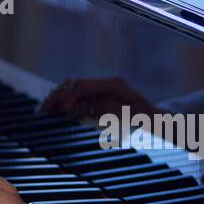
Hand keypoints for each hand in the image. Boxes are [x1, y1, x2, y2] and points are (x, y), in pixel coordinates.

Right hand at [40, 76, 157, 119]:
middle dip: (57, 96)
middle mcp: (104, 84)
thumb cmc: (150, 120)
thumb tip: (91, 107)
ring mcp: (100, 90)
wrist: (160, 120)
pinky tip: (53, 112)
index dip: (70, 97)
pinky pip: (76, 97)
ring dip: (57, 99)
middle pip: (74, 85)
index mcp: (113, 85)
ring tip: (43, 111)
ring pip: (72, 89)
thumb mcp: (136, 115)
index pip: (84, 86)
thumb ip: (114, 110)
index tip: (61, 110)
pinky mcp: (97, 99)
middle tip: (43, 111)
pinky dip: (63, 103)